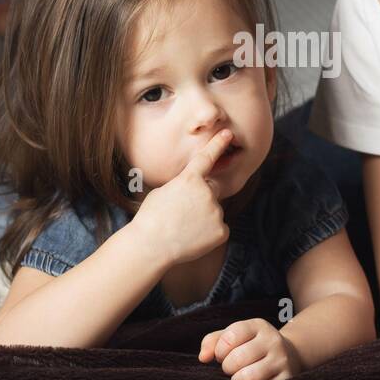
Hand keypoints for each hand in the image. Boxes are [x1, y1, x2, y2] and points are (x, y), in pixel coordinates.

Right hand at [130, 129, 232, 266]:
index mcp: (189, 180)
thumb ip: (182, 186)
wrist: (151, 246)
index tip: (228, 133)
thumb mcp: (162, 192)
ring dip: (204, 217)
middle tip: (184, 212)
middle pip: (212, 189)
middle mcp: (207, 193)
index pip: (207, 158)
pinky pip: (219, 228)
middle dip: (203, 197)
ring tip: (183, 228)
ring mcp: (216, 212)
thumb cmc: (150, 218)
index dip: (218, 144)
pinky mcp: (222, 231)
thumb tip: (191, 189)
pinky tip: (193, 238)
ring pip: (214, 211)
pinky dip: (209, 233)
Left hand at [199, 318, 302, 379]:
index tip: (221, 355)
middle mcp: (273, 340)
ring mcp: (281, 360)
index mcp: (258, 326)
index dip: (219, 350)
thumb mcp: (234, 337)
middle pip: (237, 358)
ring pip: (247, 377)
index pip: (230, 336)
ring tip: (239, 378)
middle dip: (227, 367)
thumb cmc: (252, 346)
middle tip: (230, 368)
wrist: (289, 356)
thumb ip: (213, 342)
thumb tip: (203, 358)